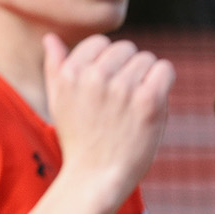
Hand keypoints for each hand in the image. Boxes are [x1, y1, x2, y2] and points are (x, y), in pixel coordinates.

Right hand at [43, 34, 173, 207]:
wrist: (97, 176)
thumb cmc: (79, 138)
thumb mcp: (58, 101)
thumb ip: (55, 66)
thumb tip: (50, 37)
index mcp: (70, 73)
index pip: (100, 42)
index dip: (107, 62)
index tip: (107, 85)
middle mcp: (94, 76)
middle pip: (126, 48)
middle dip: (128, 68)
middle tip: (123, 97)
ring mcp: (122, 88)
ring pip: (147, 58)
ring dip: (146, 76)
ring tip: (136, 102)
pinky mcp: (148, 101)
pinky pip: (164, 69)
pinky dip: (163, 81)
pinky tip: (153, 100)